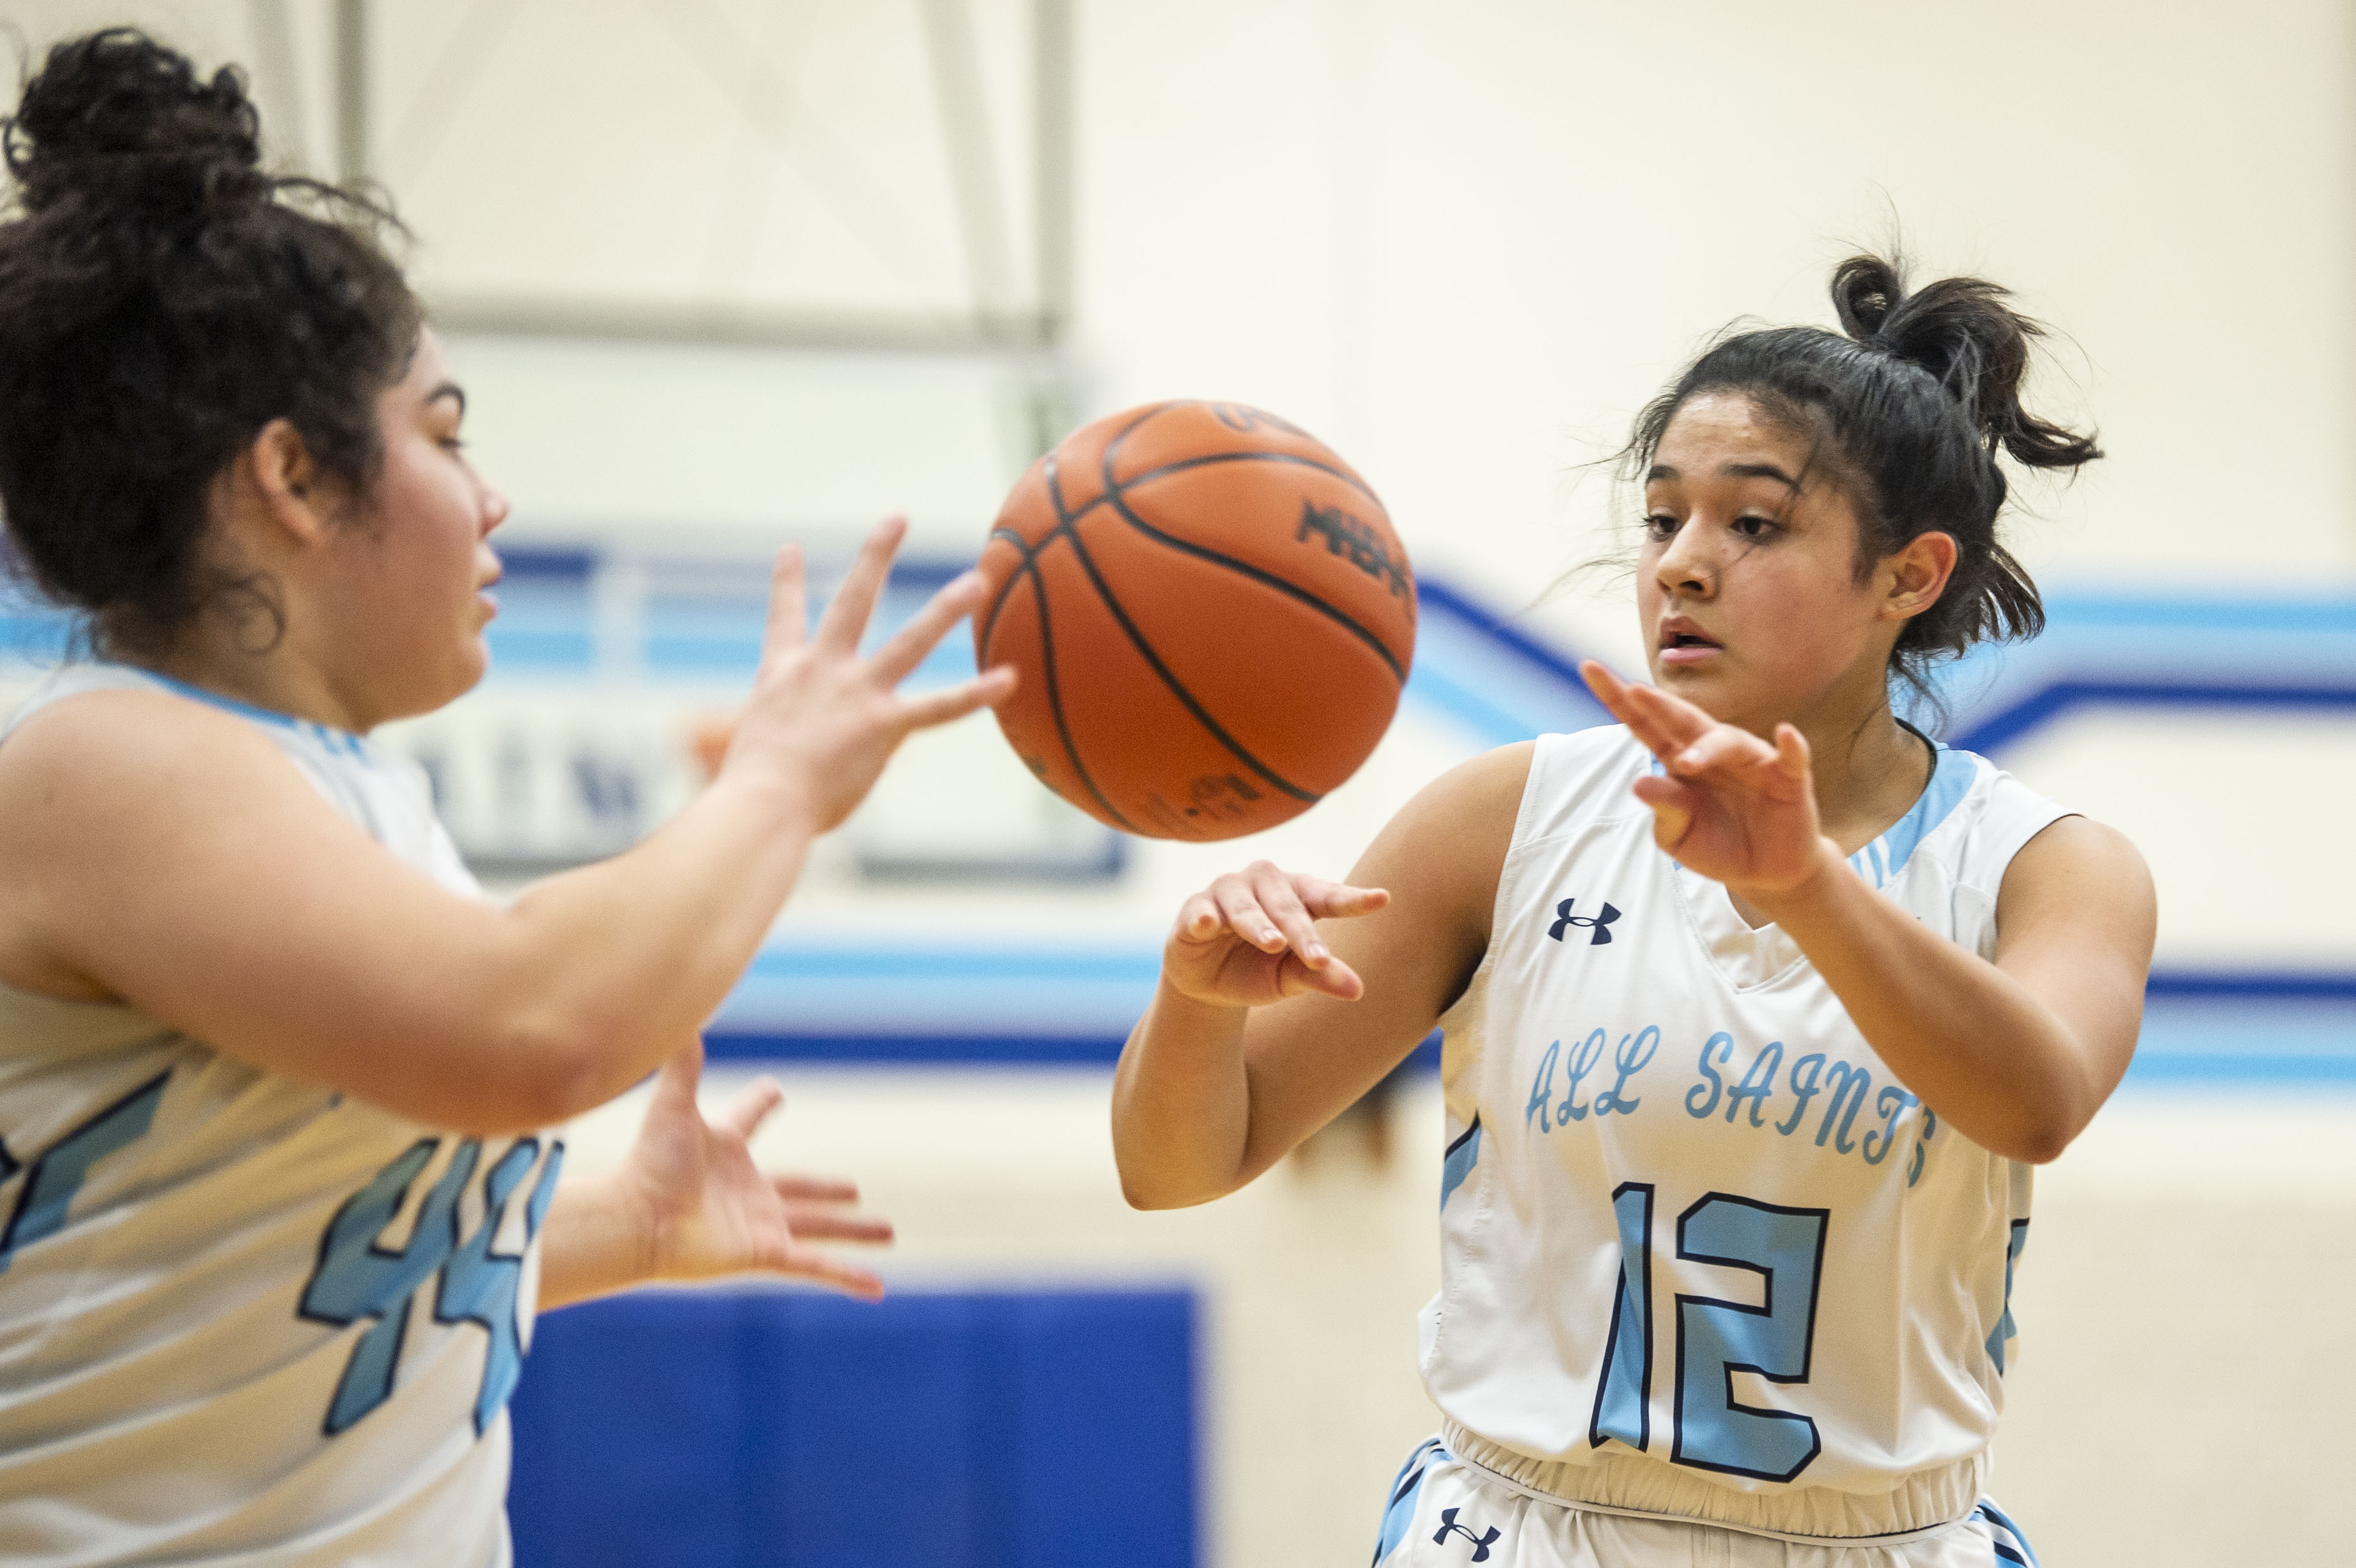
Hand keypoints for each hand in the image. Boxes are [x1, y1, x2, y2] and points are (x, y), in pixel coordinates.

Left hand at [617, 1039, 892, 1299]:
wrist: (638, 1221)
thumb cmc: (650, 1165)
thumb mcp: (674, 1106)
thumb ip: (683, 1064)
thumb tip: (683, 1016)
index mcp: (727, 1150)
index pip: (750, 1120)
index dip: (762, 1103)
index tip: (775, 1091)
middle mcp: (746, 1189)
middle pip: (799, 1188)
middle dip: (827, 1189)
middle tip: (854, 1189)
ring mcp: (759, 1223)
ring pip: (819, 1228)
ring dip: (853, 1231)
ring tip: (887, 1232)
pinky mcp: (766, 1252)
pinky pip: (817, 1266)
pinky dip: (848, 1277)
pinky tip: (876, 1288)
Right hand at [718, 517, 1017, 831]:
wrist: (759, 806)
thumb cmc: (752, 797)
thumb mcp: (756, 755)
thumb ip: (785, 744)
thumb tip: (796, 763)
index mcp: (781, 676)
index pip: (783, 620)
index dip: (787, 582)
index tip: (792, 549)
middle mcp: (821, 671)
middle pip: (852, 601)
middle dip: (876, 556)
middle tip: (897, 518)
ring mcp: (855, 693)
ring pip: (909, 641)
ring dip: (945, 609)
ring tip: (976, 580)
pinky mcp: (882, 724)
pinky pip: (938, 707)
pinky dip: (974, 694)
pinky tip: (1009, 679)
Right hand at [1164, 860, 1389, 1007]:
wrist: (1207, 986)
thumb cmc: (1257, 970)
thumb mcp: (1290, 977)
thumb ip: (1320, 976)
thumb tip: (1357, 990)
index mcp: (1295, 895)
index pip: (1326, 896)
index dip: (1352, 899)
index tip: (1383, 899)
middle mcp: (1262, 884)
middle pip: (1286, 904)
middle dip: (1302, 931)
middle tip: (1319, 957)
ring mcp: (1226, 893)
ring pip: (1245, 905)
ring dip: (1258, 924)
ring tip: (1273, 943)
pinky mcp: (1193, 909)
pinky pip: (1199, 911)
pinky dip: (1204, 916)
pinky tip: (1209, 924)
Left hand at [1579, 661, 1832, 899]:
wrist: (1765, 872)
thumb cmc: (1717, 846)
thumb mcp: (1678, 837)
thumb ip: (1664, 810)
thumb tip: (1639, 784)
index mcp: (1679, 760)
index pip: (1643, 725)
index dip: (1618, 698)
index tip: (1587, 668)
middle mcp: (1713, 751)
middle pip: (1682, 721)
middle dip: (1659, 704)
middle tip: (1635, 691)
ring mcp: (1751, 761)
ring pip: (1728, 740)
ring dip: (1708, 748)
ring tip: (1687, 763)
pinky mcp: (1788, 778)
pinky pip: (1792, 757)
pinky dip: (1791, 745)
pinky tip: (1785, 733)